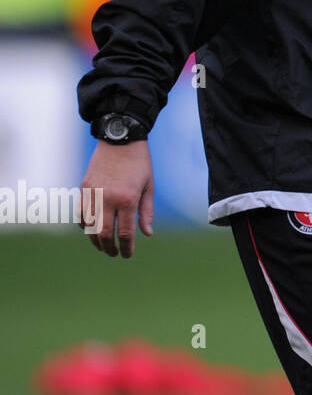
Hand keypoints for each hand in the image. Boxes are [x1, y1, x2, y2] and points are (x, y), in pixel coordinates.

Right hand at [80, 140, 153, 257]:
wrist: (120, 140)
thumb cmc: (139, 163)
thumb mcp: (149, 187)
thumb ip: (146, 212)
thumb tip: (147, 234)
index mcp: (127, 199)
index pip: (124, 233)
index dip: (126, 247)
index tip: (127, 254)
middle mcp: (108, 199)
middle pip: (104, 234)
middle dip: (109, 248)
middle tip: (114, 254)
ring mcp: (93, 194)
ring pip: (89, 227)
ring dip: (95, 240)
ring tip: (103, 246)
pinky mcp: (84, 188)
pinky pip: (80, 213)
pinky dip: (84, 225)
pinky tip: (91, 231)